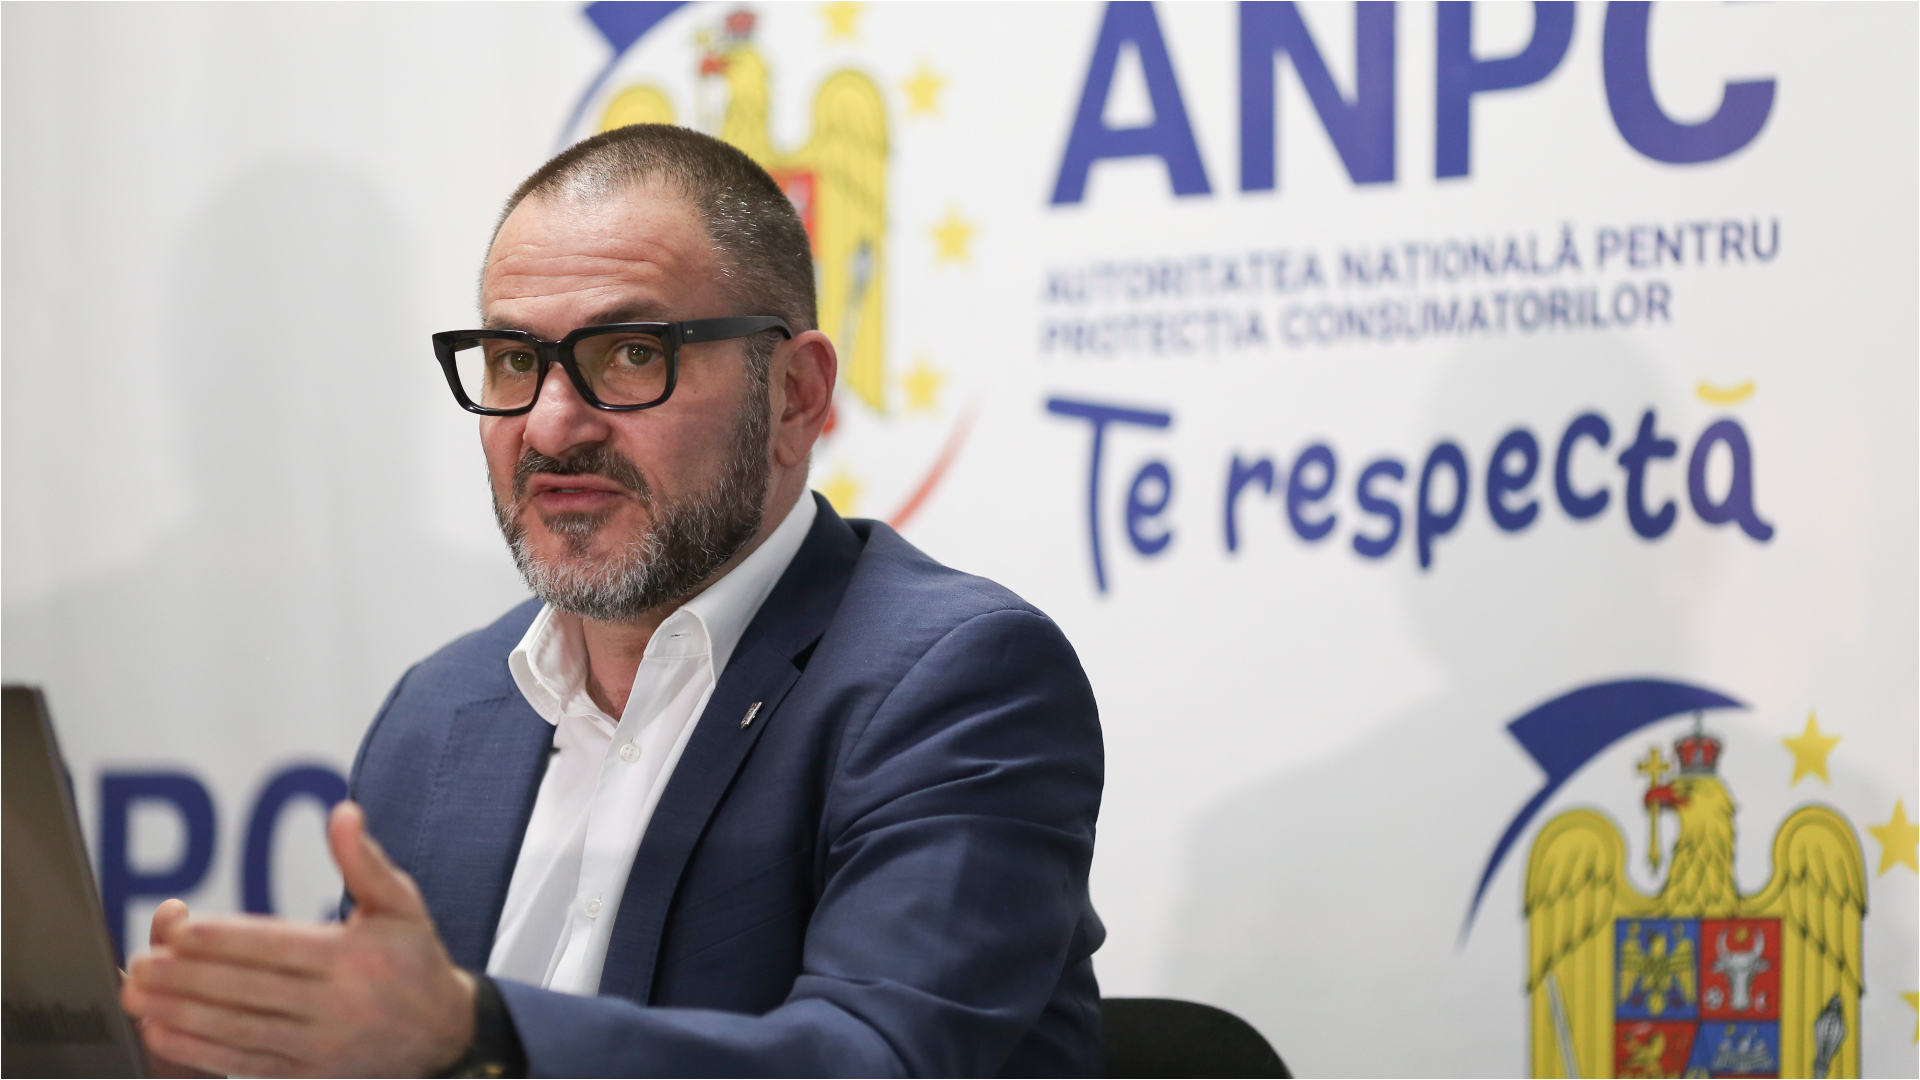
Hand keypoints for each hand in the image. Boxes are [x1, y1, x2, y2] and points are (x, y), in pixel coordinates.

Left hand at [121, 802, 475, 1077]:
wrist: (444, 1034)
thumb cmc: (415, 959)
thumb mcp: (401, 903)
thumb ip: (365, 861)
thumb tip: (342, 814)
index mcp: (355, 959)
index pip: (278, 947)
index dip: (226, 939)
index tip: (179, 930)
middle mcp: (336, 1006)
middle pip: (248, 990)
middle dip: (188, 977)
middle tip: (139, 964)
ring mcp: (320, 1046)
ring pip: (238, 1030)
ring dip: (182, 1014)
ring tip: (138, 995)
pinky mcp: (308, 1075)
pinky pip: (244, 1064)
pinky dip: (199, 1051)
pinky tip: (163, 1033)